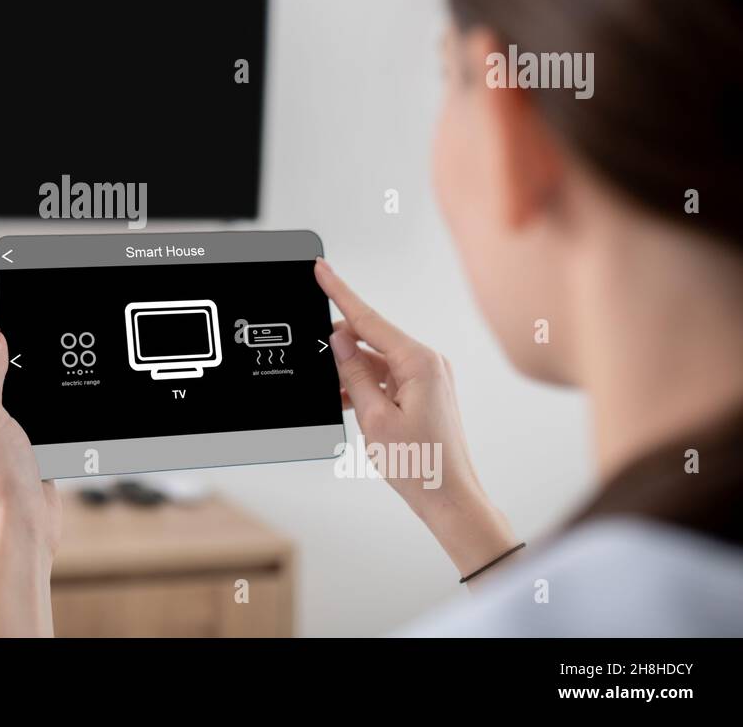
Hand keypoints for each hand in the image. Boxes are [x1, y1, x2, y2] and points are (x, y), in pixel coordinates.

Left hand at [0, 326, 60, 634]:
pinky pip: (42, 421)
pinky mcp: (28, 451)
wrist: (22, 527)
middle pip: (2, 378)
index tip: (19, 331)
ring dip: (39, 394)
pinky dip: (52, 415)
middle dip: (22, 369)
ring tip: (50, 386)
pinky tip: (59, 412)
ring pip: (26, 399)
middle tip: (39, 358)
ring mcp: (3, 438)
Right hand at [314, 259, 519, 581]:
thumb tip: (339, 340)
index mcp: (419, 362)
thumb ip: (354, 373)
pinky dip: (366, 387)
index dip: (340, 292)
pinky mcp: (425, 391)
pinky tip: (349, 405)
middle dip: (341, 350)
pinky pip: (387, 377)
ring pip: (375, 361)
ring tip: (339, 402)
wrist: (450, 499)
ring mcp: (428, 376)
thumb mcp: (374, 417)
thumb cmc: (420, 465)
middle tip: (319, 368)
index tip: (321, 269)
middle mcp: (428, 362)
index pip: (369, 318)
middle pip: (371, 339)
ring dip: (352, 376)